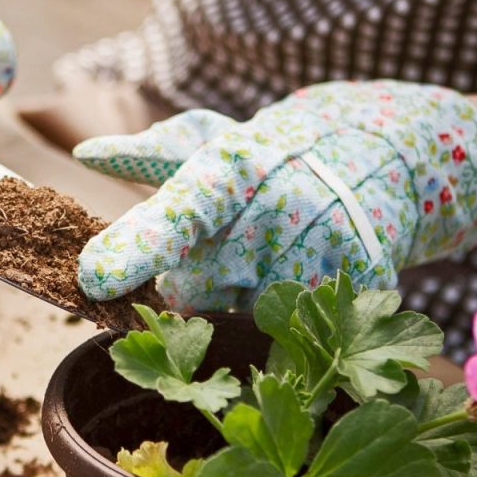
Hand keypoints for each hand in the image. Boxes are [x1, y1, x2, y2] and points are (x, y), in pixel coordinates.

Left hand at [74, 81, 476, 310]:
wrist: (389, 150)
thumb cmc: (277, 154)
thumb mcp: (215, 142)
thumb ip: (150, 154)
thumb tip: (87, 151)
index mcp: (231, 168)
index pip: (174, 215)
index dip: (133, 248)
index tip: (92, 278)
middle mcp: (275, 209)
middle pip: (196, 292)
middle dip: (194, 287)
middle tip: (223, 253)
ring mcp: (323, 250)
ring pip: (244, 318)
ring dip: (244, 303)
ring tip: (272, 259)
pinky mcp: (365, 285)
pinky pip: (301, 334)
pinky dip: (293, 322)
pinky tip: (307, 281)